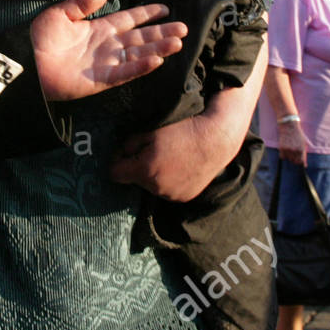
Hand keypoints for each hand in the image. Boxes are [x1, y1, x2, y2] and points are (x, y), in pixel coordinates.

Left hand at [31, 0, 186, 100]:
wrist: (28, 64)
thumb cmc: (41, 39)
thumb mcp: (60, 13)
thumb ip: (82, 3)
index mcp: (100, 28)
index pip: (130, 19)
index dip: (147, 14)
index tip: (166, 9)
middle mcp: (108, 45)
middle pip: (141, 38)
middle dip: (162, 33)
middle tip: (184, 28)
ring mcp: (107, 63)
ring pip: (139, 55)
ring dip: (158, 49)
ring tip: (178, 42)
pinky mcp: (101, 80)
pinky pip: (125, 73)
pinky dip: (140, 67)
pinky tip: (156, 60)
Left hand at [110, 112, 232, 201]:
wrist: (215, 140)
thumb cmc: (182, 132)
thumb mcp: (151, 132)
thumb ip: (129, 144)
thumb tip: (121, 153)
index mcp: (144, 170)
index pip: (115, 174)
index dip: (116, 162)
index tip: (123, 154)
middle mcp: (156, 187)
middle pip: (135, 180)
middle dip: (139, 167)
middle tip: (153, 151)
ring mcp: (171, 195)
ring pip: (153, 186)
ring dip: (155, 175)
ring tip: (171, 158)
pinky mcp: (184, 197)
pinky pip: (169, 191)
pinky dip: (171, 181)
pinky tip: (181, 167)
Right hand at [277, 120, 306, 165]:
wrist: (289, 126)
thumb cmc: (298, 135)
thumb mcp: (303, 143)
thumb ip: (304, 154)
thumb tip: (304, 165)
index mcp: (301, 149)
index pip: (301, 161)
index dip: (301, 163)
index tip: (300, 162)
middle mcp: (295, 150)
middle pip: (294, 161)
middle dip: (295, 159)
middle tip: (294, 154)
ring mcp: (288, 149)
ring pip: (288, 159)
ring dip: (289, 156)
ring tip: (290, 150)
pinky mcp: (281, 148)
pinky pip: (282, 156)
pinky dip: (283, 155)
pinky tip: (285, 150)